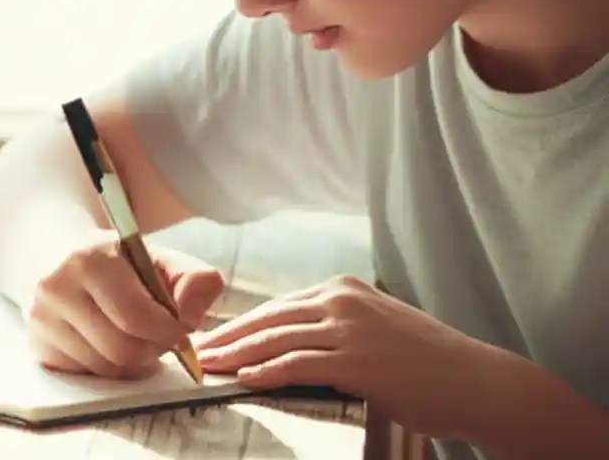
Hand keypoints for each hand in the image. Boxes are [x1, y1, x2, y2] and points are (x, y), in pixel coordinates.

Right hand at [24, 229, 224, 378]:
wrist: (56, 254)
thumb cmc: (116, 261)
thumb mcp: (158, 257)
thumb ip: (194, 280)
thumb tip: (190, 319)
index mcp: (89, 258)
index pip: (136, 317)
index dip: (168, 332)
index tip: (179, 331)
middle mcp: (56, 287)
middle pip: (123, 350)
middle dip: (152, 350)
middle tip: (158, 338)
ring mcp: (41, 320)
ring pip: (107, 369)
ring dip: (133, 362)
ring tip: (134, 338)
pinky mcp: (38, 347)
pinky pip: (88, 376)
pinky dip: (108, 367)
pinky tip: (108, 344)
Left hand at [194, 274, 494, 439]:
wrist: (474, 381)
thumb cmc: (425, 361)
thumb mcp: (373, 328)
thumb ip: (333, 328)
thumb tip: (286, 343)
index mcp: (342, 289)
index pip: (277, 306)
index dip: (240, 324)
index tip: (210, 337)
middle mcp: (342, 300)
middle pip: (269, 318)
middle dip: (228, 336)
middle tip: (195, 352)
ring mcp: (350, 329)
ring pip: (277, 339)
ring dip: (236, 354)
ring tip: (208, 367)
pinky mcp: (358, 360)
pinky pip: (300, 364)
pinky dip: (267, 372)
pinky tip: (244, 380)